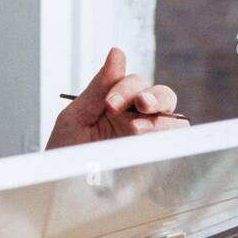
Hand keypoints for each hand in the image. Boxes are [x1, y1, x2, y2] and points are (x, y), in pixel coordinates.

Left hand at [45, 46, 189, 148]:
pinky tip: (148, 140)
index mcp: (117, 102)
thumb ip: (98, 87)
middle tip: (140, 104)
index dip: (125, 88)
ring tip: (137, 128)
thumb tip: (117, 52)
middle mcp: (137, 116)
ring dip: (161, 118)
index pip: (134, 83)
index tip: (110, 104)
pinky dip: (168, 137)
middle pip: (161, 95)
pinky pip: (176, 142)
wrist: (62, 185)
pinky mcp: (156, 156)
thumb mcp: (76, 116)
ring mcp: (149, 137)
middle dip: (154, 97)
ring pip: (174, 117)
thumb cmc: (66, 149)